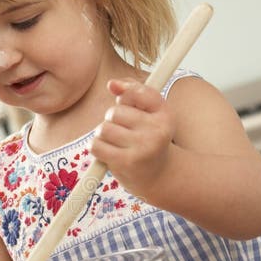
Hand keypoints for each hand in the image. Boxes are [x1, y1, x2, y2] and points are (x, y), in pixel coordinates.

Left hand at [90, 78, 174, 197]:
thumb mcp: (149, 114)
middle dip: (112, 120)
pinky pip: (96, 145)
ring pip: (103, 129)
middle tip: (122, 130)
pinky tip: (109, 153)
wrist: (158, 175)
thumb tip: (112, 84)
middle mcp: (157, 129)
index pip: (139, 91)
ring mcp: (142, 147)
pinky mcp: (126, 162)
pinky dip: (97, 148)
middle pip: (114, 112)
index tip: (122, 98)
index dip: (125, 93)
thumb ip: (133, 92)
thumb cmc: (148, 138)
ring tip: (116, 142)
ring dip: (103, 135)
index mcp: (164, 113)